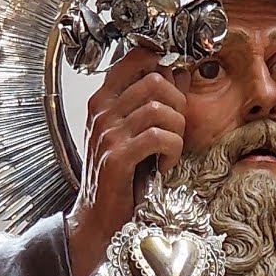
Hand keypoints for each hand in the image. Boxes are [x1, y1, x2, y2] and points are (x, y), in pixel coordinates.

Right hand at [65, 50, 190, 275]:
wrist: (97, 216)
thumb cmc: (118, 174)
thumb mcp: (131, 131)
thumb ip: (153, 101)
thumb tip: (178, 72)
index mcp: (102, 101)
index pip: (134, 59)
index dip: (162, 64)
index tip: (175, 82)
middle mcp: (101, 112)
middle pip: (154, 81)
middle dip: (177, 103)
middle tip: (176, 127)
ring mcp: (107, 134)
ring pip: (160, 110)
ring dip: (176, 131)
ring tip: (170, 150)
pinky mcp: (117, 157)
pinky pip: (159, 137)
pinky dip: (171, 151)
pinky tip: (164, 165)